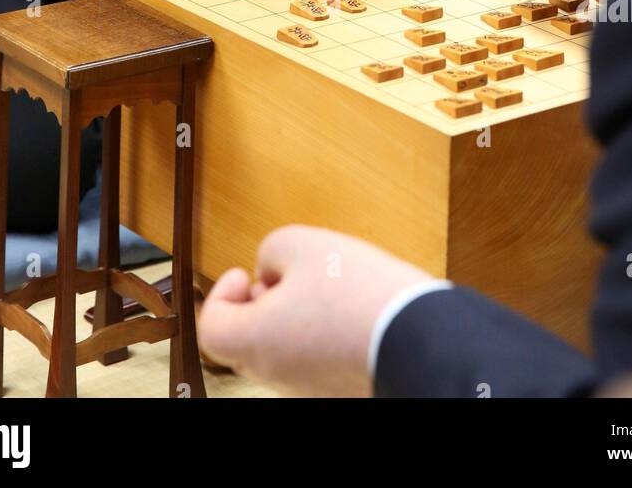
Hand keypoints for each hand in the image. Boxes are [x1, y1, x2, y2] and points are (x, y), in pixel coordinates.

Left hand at [197, 225, 432, 396]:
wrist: (420, 338)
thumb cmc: (357, 292)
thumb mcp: (301, 243)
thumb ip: (271, 250)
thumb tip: (272, 269)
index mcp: (255, 341)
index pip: (211, 328)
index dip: (221, 294)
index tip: (246, 272)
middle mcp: (276, 373)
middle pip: (246, 340)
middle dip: (260, 302)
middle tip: (287, 276)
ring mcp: (309, 386)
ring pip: (282, 348)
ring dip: (292, 315)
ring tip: (327, 286)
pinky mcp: (340, 387)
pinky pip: (315, 357)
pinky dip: (320, 332)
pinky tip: (348, 308)